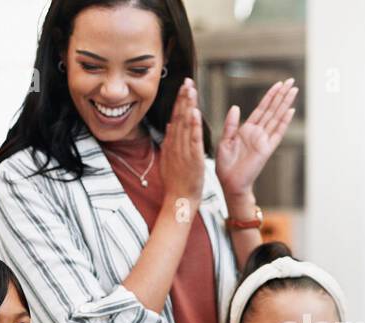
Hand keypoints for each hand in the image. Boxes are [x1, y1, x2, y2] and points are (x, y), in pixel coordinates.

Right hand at [160, 79, 205, 207]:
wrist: (178, 200)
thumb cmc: (176, 183)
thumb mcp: (168, 159)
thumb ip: (169, 141)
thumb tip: (170, 125)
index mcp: (172, 144)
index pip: (176, 117)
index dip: (180, 101)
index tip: (184, 86)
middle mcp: (176, 145)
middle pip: (179, 117)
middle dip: (184, 98)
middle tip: (188, 81)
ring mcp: (183, 152)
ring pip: (186, 125)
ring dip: (188, 106)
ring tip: (191, 90)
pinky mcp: (193, 160)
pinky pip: (194, 141)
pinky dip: (194, 127)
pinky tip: (195, 113)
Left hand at [215, 78, 298, 197]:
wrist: (230, 183)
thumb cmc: (226, 166)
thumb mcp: (224, 141)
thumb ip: (230, 124)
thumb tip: (236, 107)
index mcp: (247, 130)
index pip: (261, 108)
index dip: (269, 96)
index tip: (278, 84)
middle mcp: (258, 133)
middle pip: (272, 109)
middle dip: (281, 95)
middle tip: (291, 81)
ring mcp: (264, 140)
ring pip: (276, 117)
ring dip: (285, 103)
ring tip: (293, 90)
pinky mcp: (266, 149)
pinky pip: (277, 132)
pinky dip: (284, 121)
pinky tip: (291, 110)